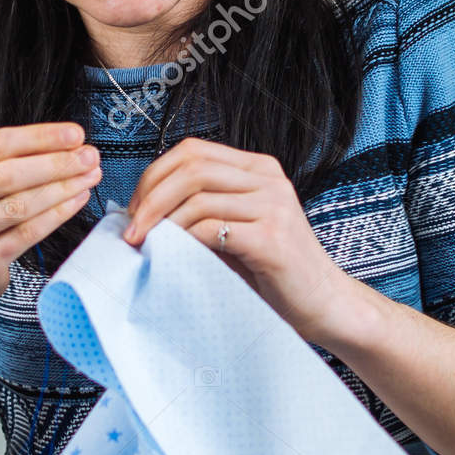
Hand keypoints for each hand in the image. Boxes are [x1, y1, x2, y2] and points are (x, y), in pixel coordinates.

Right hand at [0, 121, 101, 316]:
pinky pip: (26, 234)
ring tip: (89, 176)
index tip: (73, 133)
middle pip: (5, 175)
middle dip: (55, 162)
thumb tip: (61, 142)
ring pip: (18, 205)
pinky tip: (76, 201)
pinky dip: (57, 215)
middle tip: (89, 155)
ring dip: (61, 187)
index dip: (38, 137)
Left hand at [122, 137, 345, 339]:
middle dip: (150, 198)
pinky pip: (212, 228)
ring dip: (162, 223)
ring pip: (197, 197)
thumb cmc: (272, 271)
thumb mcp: (236, 228)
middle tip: (132, 229)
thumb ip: (201, 211)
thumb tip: (140, 211)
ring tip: (147, 246)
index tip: (135, 208)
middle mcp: (269, 179)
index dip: (154, 176)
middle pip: (191, 168)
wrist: (322, 304)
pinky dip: (184, 241)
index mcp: (259, 169)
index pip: (192, 151)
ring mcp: (274, 206)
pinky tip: (174, 257)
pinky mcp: (272, 238)